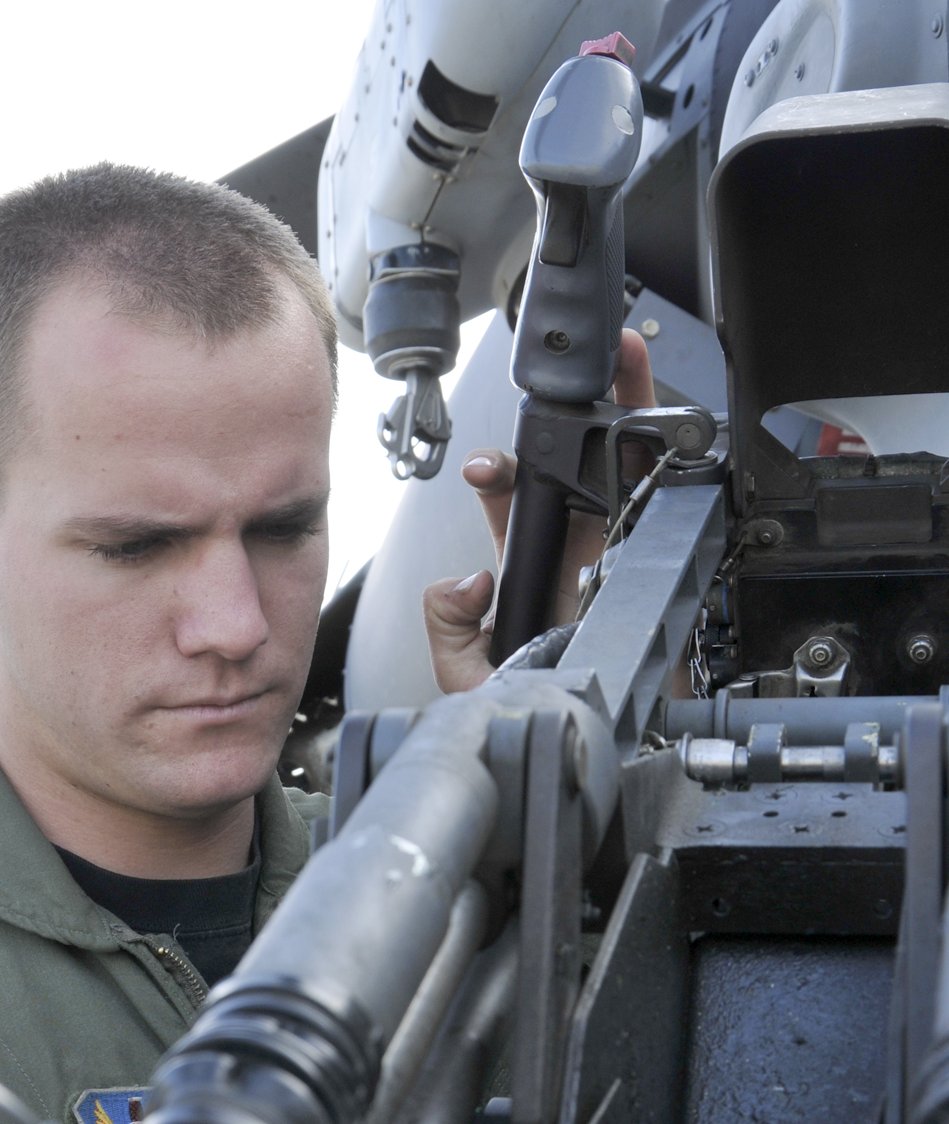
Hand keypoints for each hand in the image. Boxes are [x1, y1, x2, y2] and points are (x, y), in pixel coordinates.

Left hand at [423, 329, 656, 693]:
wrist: (596, 754)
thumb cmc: (535, 715)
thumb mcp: (469, 678)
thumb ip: (449, 628)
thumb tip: (467, 581)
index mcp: (529, 572)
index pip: (512, 505)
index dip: (499, 474)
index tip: (484, 467)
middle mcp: (576, 559)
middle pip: (576, 471)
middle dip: (576, 417)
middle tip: (576, 382)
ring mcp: (623, 563)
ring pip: (628, 479)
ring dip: (633, 422)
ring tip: (632, 369)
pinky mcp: (662, 578)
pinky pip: (670, 523)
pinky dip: (675, 480)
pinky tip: (673, 443)